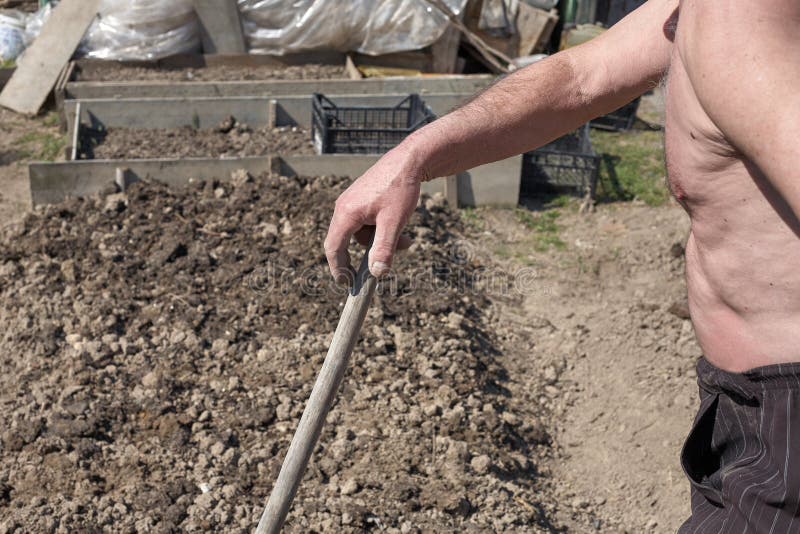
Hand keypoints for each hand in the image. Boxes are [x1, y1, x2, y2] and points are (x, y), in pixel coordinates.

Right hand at [324, 144, 423, 280]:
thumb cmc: (400, 188)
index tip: (347, 284)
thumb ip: (384, 248)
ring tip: (407, 241)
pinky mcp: (362, 200)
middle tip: (380, 270)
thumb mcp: (394, 222)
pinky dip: (382, 230)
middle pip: (347, 241)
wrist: (410, 160)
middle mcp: (344, 207)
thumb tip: (377, 273)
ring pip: (362, 234)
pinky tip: (401, 227)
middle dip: (368, 254)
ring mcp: (352, 202)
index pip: (333, 248)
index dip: (338, 268)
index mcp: (346, 213)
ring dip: (381, 241)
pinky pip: (367, 223)